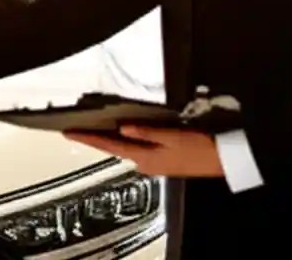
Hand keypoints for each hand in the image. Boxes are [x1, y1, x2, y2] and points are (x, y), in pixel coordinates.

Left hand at [63, 126, 224, 177]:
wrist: (223, 160)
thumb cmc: (199, 147)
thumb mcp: (171, 137)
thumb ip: (145, 132)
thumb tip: (122, 128)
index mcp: (145, 159)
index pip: (109, 146)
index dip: (88, 139)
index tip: (69, 133)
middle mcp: (145, 164)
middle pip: (113, 148)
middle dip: (95, 138)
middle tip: (76, 128)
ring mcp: (154, 164)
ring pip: (125, 148)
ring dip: (109, 138)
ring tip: (93, 127)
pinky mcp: (162, 160)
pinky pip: (137, 148)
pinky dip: (126, 140)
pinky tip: (122, 132)